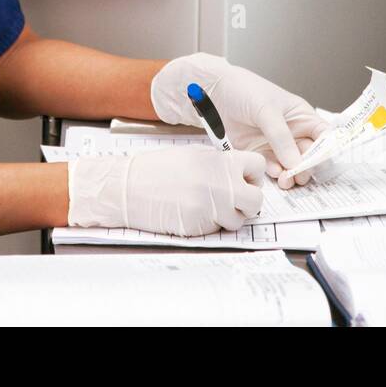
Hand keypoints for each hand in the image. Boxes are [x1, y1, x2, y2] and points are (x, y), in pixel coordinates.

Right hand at [66, 146, 265, 236]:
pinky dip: (208, 225)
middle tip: (232, 202)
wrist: (128, 187)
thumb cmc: (156, 170)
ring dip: (227, 218)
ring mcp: (211, 206)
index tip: (243, 180)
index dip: (252, 176)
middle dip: (246, 203)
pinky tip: (191, 214)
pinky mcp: (200, 226)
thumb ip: (218, 164)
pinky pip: (216, 230)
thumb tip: (238, 174)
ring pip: (238, 220)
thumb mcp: (192, 156)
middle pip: (256, 200)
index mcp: (219, 161)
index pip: (257, 167)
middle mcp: (220, 183)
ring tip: (207, 208)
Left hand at [150, 52, 330, 188]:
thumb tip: (295, 162)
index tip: (321, 164)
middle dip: (307, 168)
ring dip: (292, 174)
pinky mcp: (260, 152)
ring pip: (292, 165)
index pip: (324, 137)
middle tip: (301, 175)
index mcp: (302, 116)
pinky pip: (273, 167)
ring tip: (287, 179)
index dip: (326, 151)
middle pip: (310, 156)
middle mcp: (293, 132)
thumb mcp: (266, 110)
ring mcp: (277, 144)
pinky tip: (275, 173)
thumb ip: (281, 137)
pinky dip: (276, 173)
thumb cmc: (244, 90)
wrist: (215, 93)